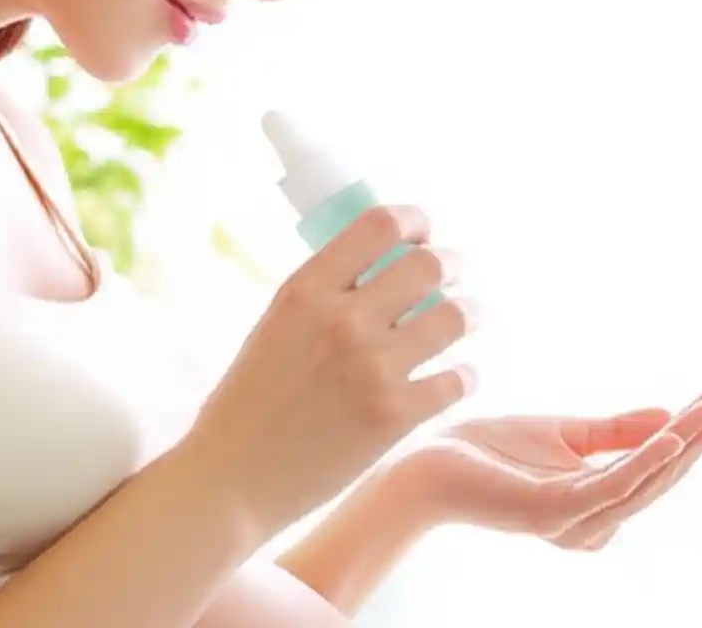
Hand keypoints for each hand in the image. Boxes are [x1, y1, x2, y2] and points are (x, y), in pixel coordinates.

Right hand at [182, 205, 475, 543]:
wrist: (231, 481)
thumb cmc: (246, 405)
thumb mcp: (273, 327)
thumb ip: (323, 295)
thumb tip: (380, 267)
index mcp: (305, 290)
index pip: (380, 224)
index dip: (416, 220)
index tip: (426, 231)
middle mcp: (342, 320)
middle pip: (430, 264)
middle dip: (454, 264)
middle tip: (457, 275)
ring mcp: (373, 368)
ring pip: (455, 316)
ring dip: (470, 312)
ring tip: (469, 317)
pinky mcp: (395, 416)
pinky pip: (458, 379)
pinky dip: (466, 375)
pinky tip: (458, 376)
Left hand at [398, 387, 701, 550]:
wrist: (430, 460)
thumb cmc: (492, 449)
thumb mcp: (569, 433)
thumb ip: (618, 432)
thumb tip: (672, 418)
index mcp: (600, 504)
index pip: (659, 466)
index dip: (696, 432)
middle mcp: (595, 523)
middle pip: (662, 476)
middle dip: (701, 436)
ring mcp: (576, 522)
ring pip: (645, 481)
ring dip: (685, 443)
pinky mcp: (555, 514)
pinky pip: (612, 486)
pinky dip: (645, 460)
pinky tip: (672, 433)